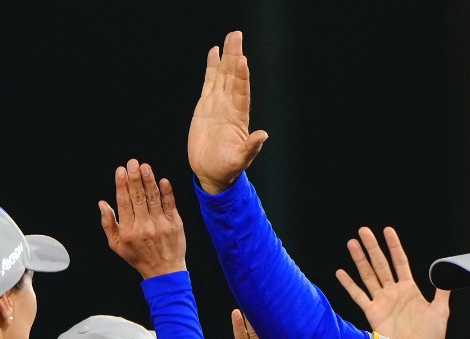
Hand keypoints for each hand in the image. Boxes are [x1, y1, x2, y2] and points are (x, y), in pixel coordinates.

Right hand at [99, 160, 185, 279]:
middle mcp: (144, 227)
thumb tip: (102, 203)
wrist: (164, 271)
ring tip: (145, 167)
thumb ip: (108, 223)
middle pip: (138, 198)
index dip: (121, 185)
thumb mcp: (116, 245)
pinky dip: (166, 192)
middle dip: (134, 178)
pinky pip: (170, 205)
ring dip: (149, 181)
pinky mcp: (175, 224)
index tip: (121, 171)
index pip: (123, 203)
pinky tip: (163, 181)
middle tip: (133, 162)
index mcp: (128, 231)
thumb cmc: (138, 256)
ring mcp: (160, 225)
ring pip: (153, 198)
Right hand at [188, 31, 268, 194]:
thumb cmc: (226, 168)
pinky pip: (209, 81)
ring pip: (223, 75)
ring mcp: (218, 104)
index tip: (242, 61)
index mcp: (239, 117)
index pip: (242, 92)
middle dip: (235, 56)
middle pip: (233, 77)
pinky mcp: (205, 105)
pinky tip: (214, 52)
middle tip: (236, 36)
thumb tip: (264, 135)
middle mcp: (230, 106)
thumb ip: (251, 148)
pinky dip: (212, 67)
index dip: (242, 77)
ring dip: (226, 57)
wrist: (211, 171)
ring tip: (229, 37)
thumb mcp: (239, 160)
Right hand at [210, 309, 281, 338]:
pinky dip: (271, 325)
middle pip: (256, 334)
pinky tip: (269, 315)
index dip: (238, 326)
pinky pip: (275, 336)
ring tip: (258, 306)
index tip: (236, 312)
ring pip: (266, 334)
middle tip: (248, 305)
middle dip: (251, 319)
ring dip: (261, 320)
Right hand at [335, 226, 449, 338]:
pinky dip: (349, 284)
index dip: (394, 246)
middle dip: (372, 247)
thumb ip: (441, 292)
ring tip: (352, 243)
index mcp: (409, 289)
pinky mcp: (372, 313)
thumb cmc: (430, 336)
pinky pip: (359, 296)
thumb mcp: (440, 311)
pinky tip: (341, 272)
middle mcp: (393, 292)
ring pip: (368, 275)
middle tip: (363, 231)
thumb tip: (447, 273)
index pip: (400, 262)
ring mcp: (381, 301)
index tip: (388, 231)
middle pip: (380, 264)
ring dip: (360, 260)